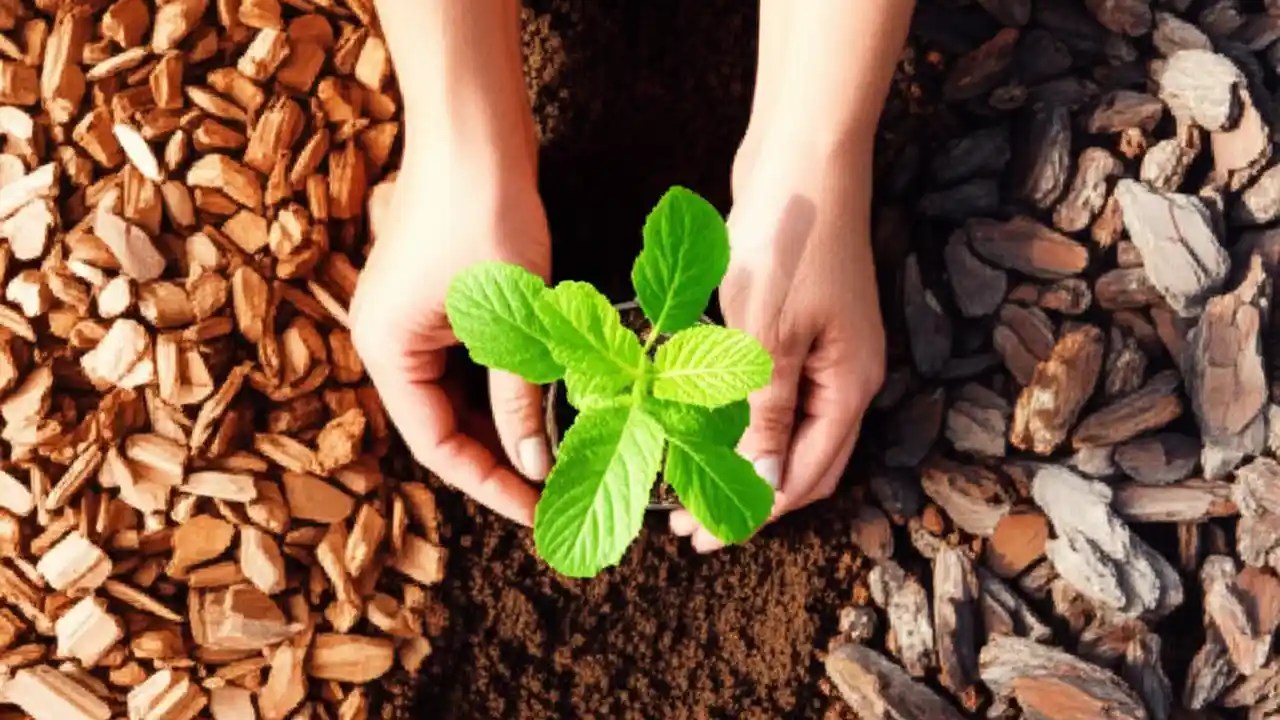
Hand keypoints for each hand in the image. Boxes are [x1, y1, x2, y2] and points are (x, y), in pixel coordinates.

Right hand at [351, 144, 549, 525]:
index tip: (537, 510)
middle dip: (496, 457)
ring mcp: (409, 318)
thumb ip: (519, 397)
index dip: (488, 483)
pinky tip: (539, 401)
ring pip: (456, 395)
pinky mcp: (436, 298)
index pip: (436, 445)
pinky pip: (464, 362)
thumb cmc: (484, 215)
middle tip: (551, 489)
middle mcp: (387, 340)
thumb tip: (533, 463)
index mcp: (387, 351)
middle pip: (442, 424)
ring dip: (501, 423)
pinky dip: (500, 385)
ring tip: (552, 452)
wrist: (474, 131)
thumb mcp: (510, 320)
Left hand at [670, 145, 886, 551]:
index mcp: (847, 386)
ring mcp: (829, 350)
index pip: (803, 477)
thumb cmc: (785, 241)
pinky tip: (707, 426)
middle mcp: (846, 376)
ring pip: (791, 430)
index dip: (751, 513)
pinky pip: (778, 392)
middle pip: (805, 463)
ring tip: (691, 481)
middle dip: (749, 498)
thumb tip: (762, 490)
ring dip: (745, 461)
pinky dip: (746, 419)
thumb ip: (762, 416)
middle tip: (691, 523)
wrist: (802, 156)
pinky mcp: (805, 325)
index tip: (701, 536)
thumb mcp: (764, 337)